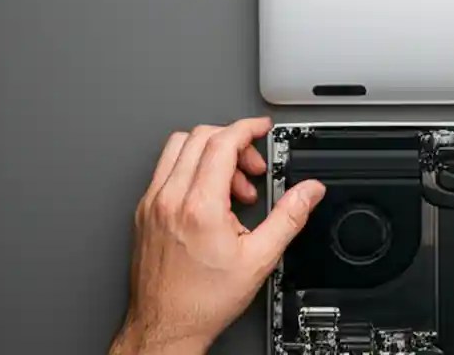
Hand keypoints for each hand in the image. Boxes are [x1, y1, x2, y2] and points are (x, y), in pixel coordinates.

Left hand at [110, 117, 325, 354]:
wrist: (165, 325)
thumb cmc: (203, 300)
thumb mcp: (259, 259)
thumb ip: (289, 217)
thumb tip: (309, 191)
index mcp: (200, 207)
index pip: (222, 142)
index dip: (247, 128)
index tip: (261, 130)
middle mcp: (170, 199)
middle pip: (200, 137)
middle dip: (233, 142)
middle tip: (252, 167)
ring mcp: (152, 204)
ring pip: (177, 148)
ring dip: (209, 153)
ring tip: (231, 185)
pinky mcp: (143, 213)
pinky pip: (165, 171)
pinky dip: (190, 170)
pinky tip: (208, 197)